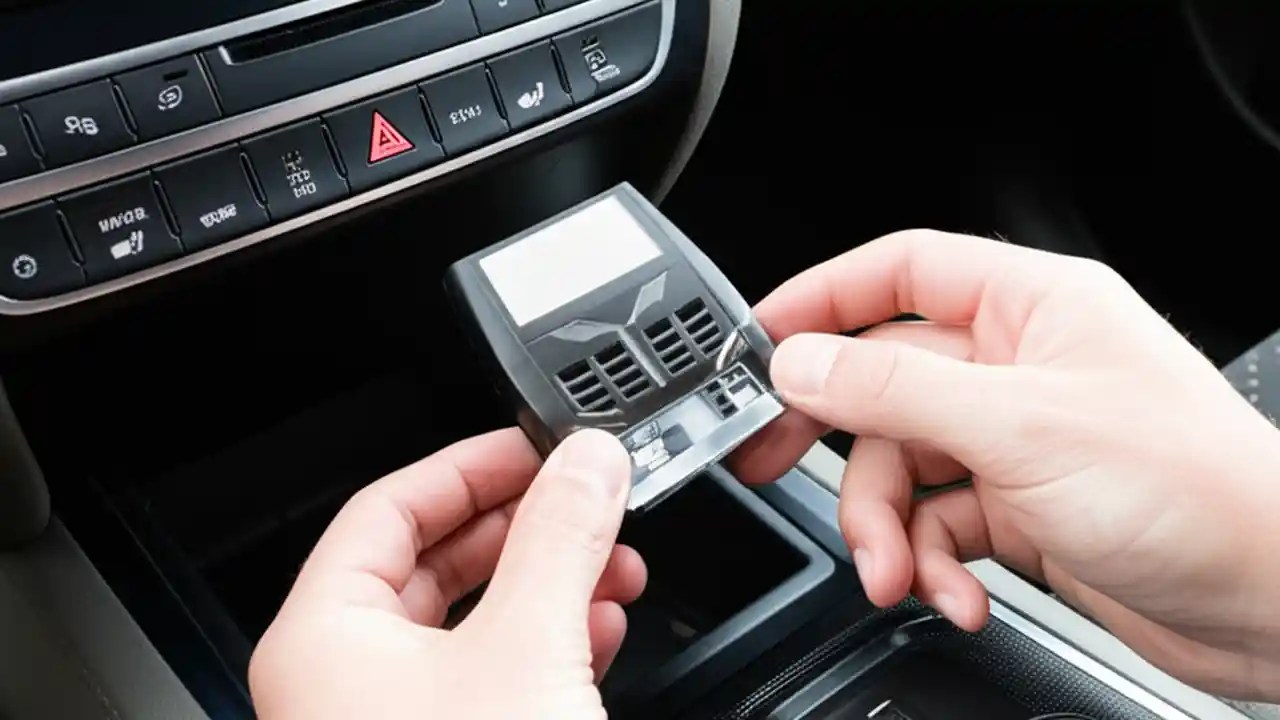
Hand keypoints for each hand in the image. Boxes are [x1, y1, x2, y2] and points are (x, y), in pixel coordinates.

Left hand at [249, 428, 643, 718]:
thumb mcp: (526, 647)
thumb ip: (559, 542)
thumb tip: (586, 463)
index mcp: (324, 639)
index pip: (388, 508)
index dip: (469, 467)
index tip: (536, 449)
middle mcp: (345, 680)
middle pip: (434, 560)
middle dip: (525, 529)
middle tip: (583, 500)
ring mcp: (393, 719)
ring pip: (473, 622)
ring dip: (549, 587)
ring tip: (611, 565)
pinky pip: (492, 675)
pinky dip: (547, 646)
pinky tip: (599, 630)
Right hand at [735, 230, 1279, 699]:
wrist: (1274, 602)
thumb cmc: (1196, 492)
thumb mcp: (1019, 429)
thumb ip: (896, 392)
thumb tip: (801, 363)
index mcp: (1029, 308)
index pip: (899, 273)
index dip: (821, 300)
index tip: (759, 343)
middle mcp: (1017, 368)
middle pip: (882, 381)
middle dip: (831, 433)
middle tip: (768, 460)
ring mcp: (1016, 442)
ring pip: (903, 468)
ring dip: (888, 528)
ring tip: (896, 572)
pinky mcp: (1020, 509)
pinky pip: (938, 526)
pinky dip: (933, 564)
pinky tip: (956, 592)